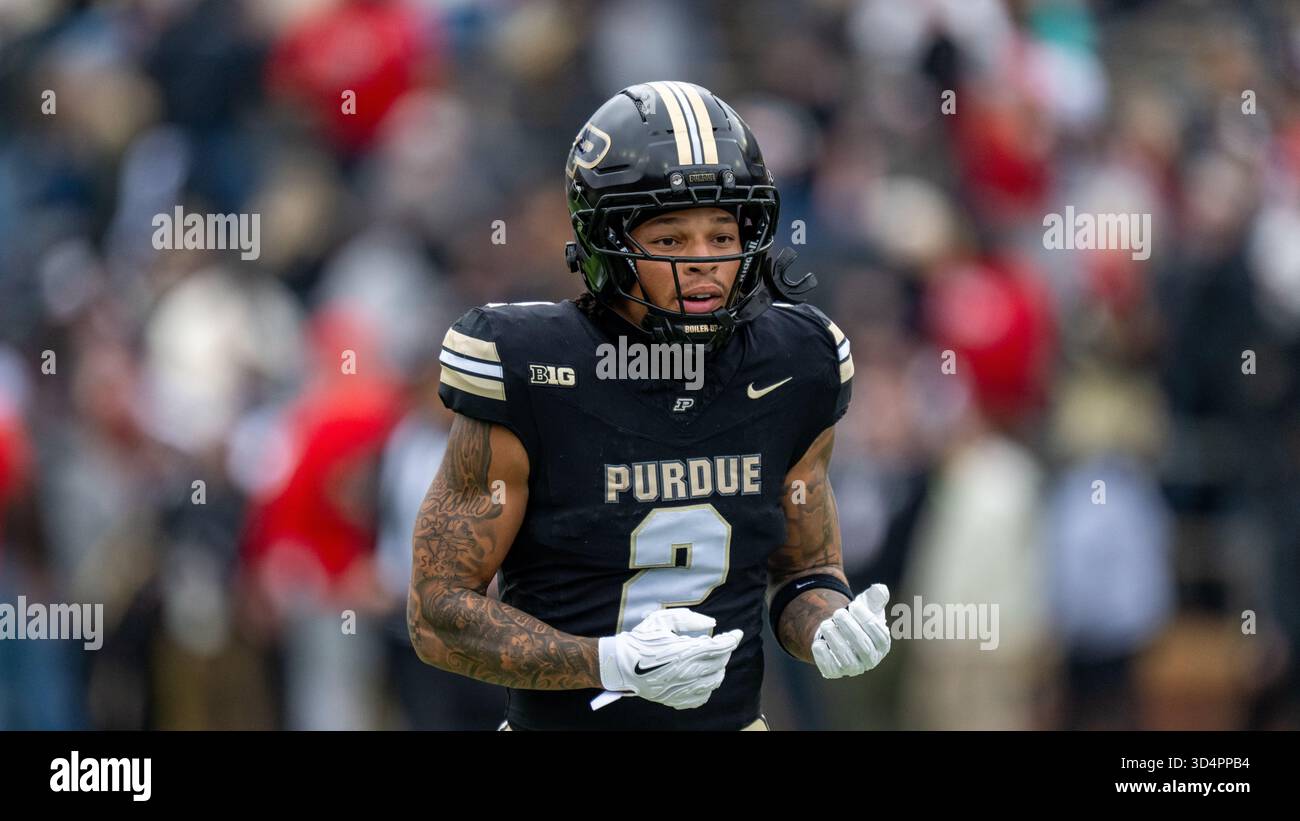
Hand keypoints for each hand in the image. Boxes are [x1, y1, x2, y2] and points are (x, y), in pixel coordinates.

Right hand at [597, 608, 742, 709]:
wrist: (620, 665)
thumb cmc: (640, 640)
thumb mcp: (662, 619)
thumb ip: (689, 619)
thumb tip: (712, 623)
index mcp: (685, 651)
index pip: (720, 646)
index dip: (732, 638)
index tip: (737, 633)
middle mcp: (687, 672)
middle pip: (720, 662)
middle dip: (724, 651)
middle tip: (720, 643)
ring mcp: (683, 688)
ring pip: (715, 680)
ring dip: (718, 667)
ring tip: (711, 659)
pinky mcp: (677, 700)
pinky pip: (703, 696)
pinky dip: (707, 685)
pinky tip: (701, 676)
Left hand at [812, 583, 890, 678]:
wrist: (836, 630)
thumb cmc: (856, 617)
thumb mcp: (866, 604)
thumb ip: (875, 597)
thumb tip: (880, 589)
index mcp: (882, 644)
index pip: (880, 637)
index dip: (867, 620)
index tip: (853, 605)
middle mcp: (870, 659)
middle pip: (864, 648)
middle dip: (850, 630)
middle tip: (838, 613)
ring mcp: (853, 668)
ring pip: (848, 661)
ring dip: (836, 642)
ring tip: (826, 624)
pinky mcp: (834, 672)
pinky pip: (831, 670)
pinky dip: (824, 658)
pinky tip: (818, 643)